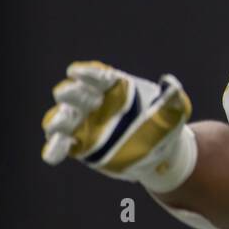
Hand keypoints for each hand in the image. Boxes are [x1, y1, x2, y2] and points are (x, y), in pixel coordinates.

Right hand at [41, 60, 196, 191]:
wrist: (161, 154)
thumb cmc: (166, 125)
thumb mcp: (175, 111)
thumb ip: (172, 98)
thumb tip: (171, 83)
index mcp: (115, 88)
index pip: (97, 76)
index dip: (86, 73)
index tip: (76, 72)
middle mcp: (94, 102)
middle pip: (74, 93)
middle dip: (70, 93)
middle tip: (66, 93)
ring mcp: (84, 123)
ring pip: (61, 118)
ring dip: (57, 120)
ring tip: (58, 126)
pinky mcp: (79, 144)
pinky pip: (62, 145)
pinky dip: (55, 149)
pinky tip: (53, 156)